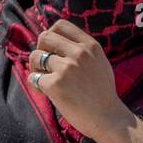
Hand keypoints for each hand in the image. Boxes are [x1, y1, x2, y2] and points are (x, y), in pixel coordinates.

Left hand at [27, 20, 130, 137]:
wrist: (108, 117)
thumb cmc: (102, 92)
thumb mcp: (99, 62)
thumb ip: (82, 50)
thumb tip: (55, 42)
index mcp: (90, 45)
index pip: (60, 25)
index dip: (51, 35)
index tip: (52, 48)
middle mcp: (79, 53)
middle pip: (44, 37)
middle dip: (40, 49)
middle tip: (45, 65)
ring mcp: (67, 68)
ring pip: (35, 56)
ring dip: (36, 68)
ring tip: (45, 79)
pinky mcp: (55, 85)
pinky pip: (34, 78)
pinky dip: (36, 85)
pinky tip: (46, 92)